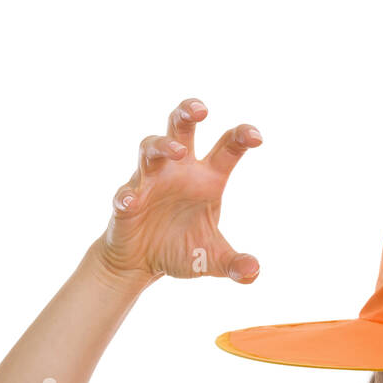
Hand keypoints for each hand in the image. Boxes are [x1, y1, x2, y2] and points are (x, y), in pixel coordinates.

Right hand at [93, 98, 262, 283]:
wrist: (141, 265)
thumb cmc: (180, 249)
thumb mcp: (213, 260)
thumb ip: (235, 264)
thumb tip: (253, 272)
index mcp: (207, 178)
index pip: (227, 148)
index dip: (241, 136)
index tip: (256, 136)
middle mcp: (179, 172)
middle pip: (181, 130)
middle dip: (187, 113)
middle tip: (201, 110)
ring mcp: (150, 182)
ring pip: (151, 149)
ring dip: (163, 147)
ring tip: (178, 151)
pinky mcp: (126, 202)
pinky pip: (125, 192)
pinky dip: (128, 195)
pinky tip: (133, 201)